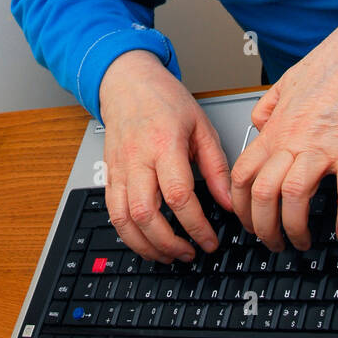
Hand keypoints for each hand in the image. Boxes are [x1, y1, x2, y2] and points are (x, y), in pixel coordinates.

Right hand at [98, 49, 231, 262]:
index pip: (178, 195)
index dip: (196, 225)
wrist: (127, 83)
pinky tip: (146, 241)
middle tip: (190, 253)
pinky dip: (128, 235)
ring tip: (168, 255)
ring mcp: (118, 169)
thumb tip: (228, 201)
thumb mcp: (201, 126)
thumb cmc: (164, 100)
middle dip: (169, 243)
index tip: (209, 240)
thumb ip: (216, 167)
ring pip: (123, 219)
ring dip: (146, 245)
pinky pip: (112, 213)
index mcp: (164, 144)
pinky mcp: (108, 175)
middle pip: (145, 214)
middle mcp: (137, 159)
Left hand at [230, 0, 337, 249]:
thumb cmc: (334, 64)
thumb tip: (257, 123)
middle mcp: (294, 139)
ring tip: (303, 241)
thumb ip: (268, 107)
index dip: (239, 207)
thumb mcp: (287, 82)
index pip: (241, 175)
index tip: (248, 223)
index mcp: (276, 128)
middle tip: (273, 243)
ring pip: (293, 197)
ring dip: (296, 228)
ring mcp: (323, 145)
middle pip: (262, 193)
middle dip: (263, 228)